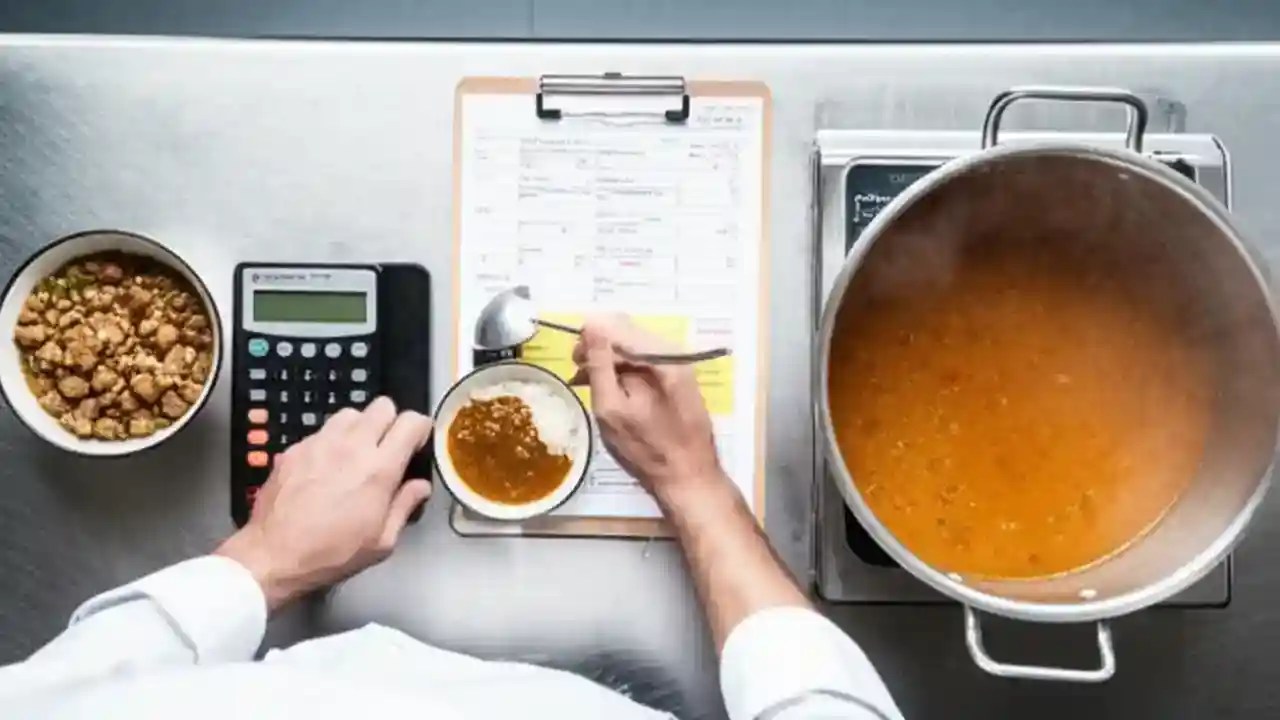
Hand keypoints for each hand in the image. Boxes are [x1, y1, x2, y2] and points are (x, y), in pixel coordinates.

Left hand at [216, 397, 432, 609]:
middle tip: (388, 446)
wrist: (273, 556)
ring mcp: (319, 443)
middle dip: (391, 421)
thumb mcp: (382, 542)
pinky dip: (330, 442)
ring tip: (356, 452)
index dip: (420, 428)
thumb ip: (405, 506)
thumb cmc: (331, 554)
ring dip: (360, 427)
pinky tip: (326, 467)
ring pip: (350, 413)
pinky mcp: (294, 449)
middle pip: (382, 405)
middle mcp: (351, 447)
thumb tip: (420, 486)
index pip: (411, 422)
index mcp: (379, 469)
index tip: (417, 442)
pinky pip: (321, 431)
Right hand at [572, 317, 724, 507]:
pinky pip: (645, 360)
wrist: (688, 475)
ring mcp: (679, 364)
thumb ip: (600, 365)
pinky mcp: (679, 376)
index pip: (616, 326)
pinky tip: (611, 387)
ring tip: (590, 382)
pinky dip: (625, 369)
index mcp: (660, 356)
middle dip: (599, 348)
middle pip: (627, 332)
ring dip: (610, 360)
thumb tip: (590, 325)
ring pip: (634, 346)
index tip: (574, 361)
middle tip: (579, 374)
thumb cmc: (645, 448)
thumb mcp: (612, 408)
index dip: (590, 339)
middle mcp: (673, 352)